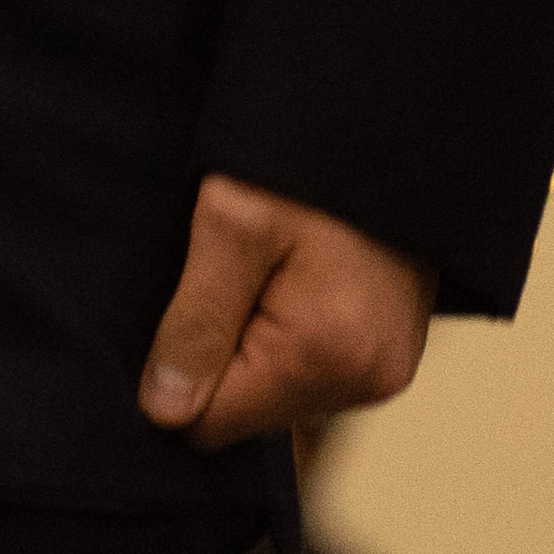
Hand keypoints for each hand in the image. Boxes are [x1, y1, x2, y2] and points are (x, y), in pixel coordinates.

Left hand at [138, 173, 432, 448]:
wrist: (389, 128)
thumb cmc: (304, 165)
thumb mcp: (230, 223)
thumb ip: (196, 323)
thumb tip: (165, 412)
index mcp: (326, 356)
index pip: (214, 425)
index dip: (175, 378)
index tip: (173, 313)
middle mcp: (366, 381)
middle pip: (248, 414)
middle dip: (216, 359)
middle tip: (220, 279)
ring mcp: (384, 372)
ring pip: (277, 395)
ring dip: (250, 347)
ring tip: (254, 274)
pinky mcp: (387, 355)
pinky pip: (310, 374)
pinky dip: (284, 341)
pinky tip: (280, 284)